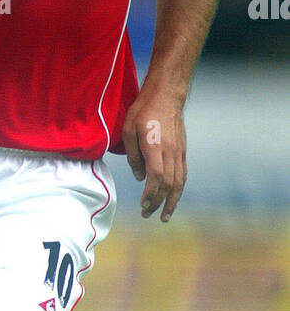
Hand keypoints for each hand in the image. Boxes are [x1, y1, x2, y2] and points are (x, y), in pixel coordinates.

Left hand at [121, 90, 186, 221]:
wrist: (166, 95)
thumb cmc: (143, 110)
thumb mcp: (128, 130)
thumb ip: (133, 156)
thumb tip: (140, 178)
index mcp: (156, 146)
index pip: (157, 177)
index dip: (151, 194)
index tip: (143, 205)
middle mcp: (171, 152)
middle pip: (168, 184)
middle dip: (158, 203)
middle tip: (146, 214)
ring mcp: (179, 152)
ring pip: (179, 182)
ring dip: (171, 201)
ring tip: (164, 216)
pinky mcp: (183, 150)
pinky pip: (182, 174)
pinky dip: (178, 189)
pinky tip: (172, 197)